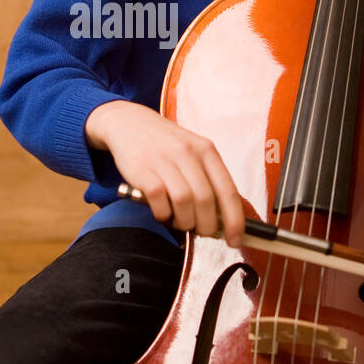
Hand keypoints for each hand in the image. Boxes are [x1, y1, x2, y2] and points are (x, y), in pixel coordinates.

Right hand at [85, 100, 245, 247]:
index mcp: (207, 150)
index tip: (235, 240)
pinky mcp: (142, 169)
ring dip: (184, 222)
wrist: (128, 122)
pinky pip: (158, 200)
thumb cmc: (164, 144)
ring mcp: (164, 159)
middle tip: (201, 232)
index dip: (234, 221)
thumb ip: (208, 180)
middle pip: (206, 200)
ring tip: (180, 222)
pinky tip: (161, 212)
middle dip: (206, 226)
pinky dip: (162, 214)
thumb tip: (224, 219)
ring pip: (184, 202)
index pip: (228, 191)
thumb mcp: (193, 152)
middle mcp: (188, 152)